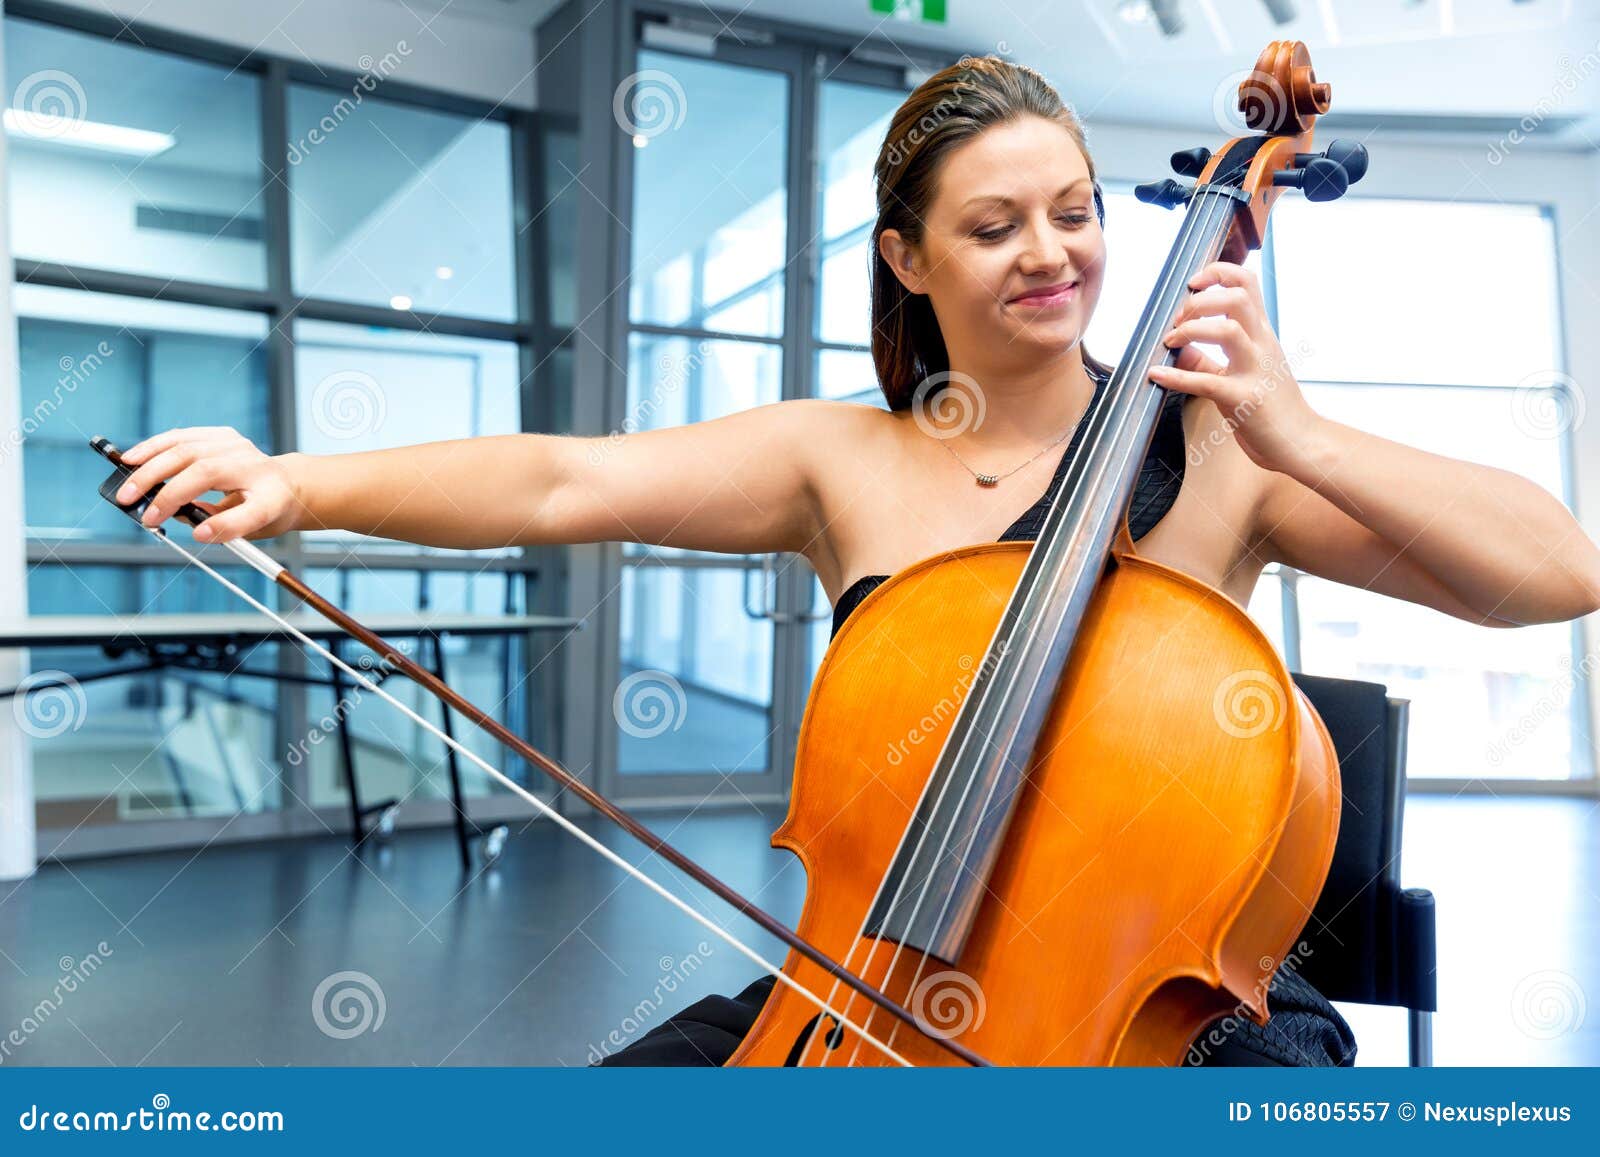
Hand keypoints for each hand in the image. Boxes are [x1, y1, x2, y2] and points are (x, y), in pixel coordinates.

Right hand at [115, 426, 302, 543]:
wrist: (286, 483)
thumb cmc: (270, 508)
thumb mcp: (260, 527)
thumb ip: (230, 527)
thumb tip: (199, 530)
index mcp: (267, 489)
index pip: (241, 506)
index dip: (220, 520)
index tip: (196, 534)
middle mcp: (250, 460)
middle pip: (200, 466)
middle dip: (163, 487)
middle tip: (133, 504)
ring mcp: (234, 443)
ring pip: (186, 444)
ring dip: (150, 459)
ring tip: (125, 473)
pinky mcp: (221, 434)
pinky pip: (182, 436)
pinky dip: (155, 446)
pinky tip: (135, 457)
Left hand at [1147, 261, 1324, 474]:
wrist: (1301, 443)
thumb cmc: (1273, 408)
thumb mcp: (1243, 373)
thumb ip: (1208, 359)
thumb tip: (1178, 347)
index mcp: (1262, 335)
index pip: (1247, 284)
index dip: (1218, 273)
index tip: (1193, 283)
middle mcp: (1262, 346)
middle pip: (1237, 298)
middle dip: (1200, 301)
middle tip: (1178, 319)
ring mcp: (1255, 371)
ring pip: (1228, 330)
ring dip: (1191, 330)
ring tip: (1171, 341)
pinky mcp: (1243, 400)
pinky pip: (1207, 382)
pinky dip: (1176, 377)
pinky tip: (1157, 375)